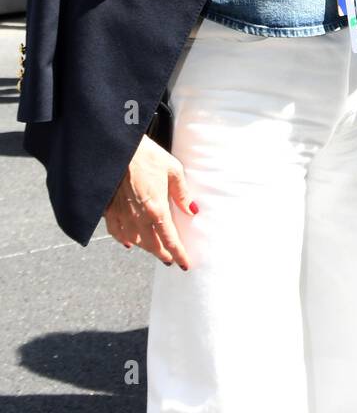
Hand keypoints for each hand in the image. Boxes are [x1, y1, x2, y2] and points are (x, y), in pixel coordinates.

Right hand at [104, 135, 196, 268]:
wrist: (117, 148)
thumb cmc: (146, 155)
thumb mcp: (173, 170)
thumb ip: (182, 193)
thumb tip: (192, 210)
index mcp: (156, 209)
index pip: (170, 240)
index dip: (178, 254)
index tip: (184, 264)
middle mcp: (138, 217)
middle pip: (152, 245)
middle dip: (163, 254)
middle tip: (171, 259)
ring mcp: (121, 215)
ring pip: (135, 241)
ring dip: (146, 248)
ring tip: (155, 249)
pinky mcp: (108, 210)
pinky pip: (116, 232)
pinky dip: (124, 240)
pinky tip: (130, 242)